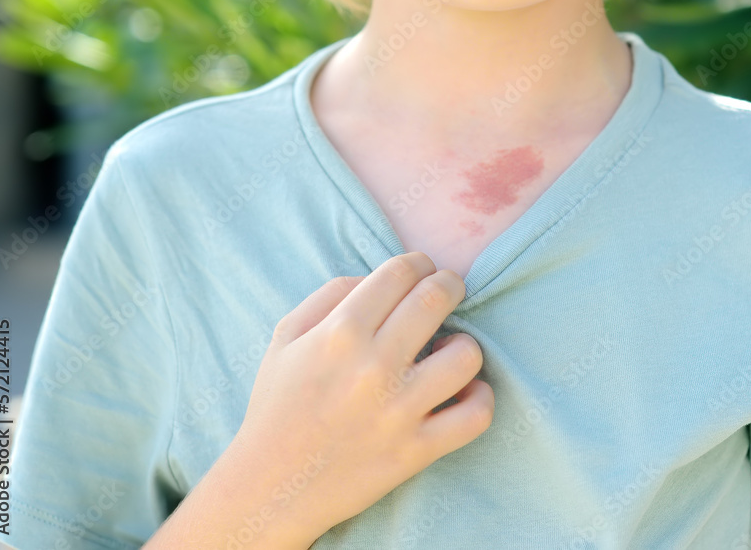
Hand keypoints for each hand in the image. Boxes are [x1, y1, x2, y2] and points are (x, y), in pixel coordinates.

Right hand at [231, 251, 493, 543]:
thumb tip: (376, 278)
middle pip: (437, 299)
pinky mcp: (417, 450)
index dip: (419, 264)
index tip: (423, 272)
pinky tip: (464, 392)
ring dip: (463, 344)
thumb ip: (329, 295)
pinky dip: (480, 398)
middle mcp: (373, 367)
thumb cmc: (278, 406)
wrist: (271, 487)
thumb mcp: (286, 337)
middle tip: (447, 291)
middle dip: (449, 284)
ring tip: (448, 350)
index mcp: (339, 333)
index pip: (401, 273)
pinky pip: (475, 416)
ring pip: (466, 355)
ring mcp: (399, 411)